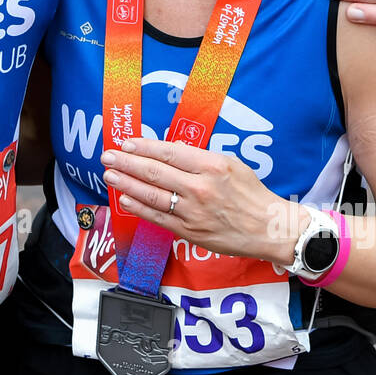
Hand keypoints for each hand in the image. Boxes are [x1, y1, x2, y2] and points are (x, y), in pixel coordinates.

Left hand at [100, 138, 307, 264]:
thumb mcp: (231, 163)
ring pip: (152, 195)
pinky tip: (125, 200)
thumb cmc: (250, 193)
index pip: (169, 153)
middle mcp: (199, 188)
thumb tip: (171, 150)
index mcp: (211, 166)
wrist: (268, 227)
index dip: (144, 147)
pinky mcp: (189, 231)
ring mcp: (192, 212)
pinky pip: (158, 218)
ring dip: (126, 184)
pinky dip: (139, 208)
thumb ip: (199, 157)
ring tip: (110, 175)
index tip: (126, 143)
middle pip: (155, 172)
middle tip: (107, 156)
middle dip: (127, 163)